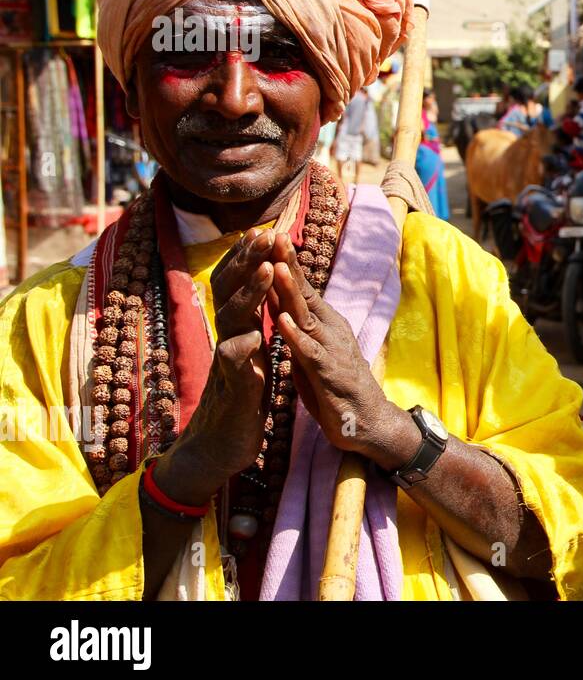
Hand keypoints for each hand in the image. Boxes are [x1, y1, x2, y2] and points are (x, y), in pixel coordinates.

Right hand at [154, 230, 277, 504]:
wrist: (220, 448)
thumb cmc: (241, 399)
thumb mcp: (251, 357)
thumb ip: (252, 329)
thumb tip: (257, 300)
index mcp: (241, 332)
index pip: (240, 287)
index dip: (249, 260)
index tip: (262, 230)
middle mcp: (230, 341)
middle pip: (233, 293)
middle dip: (247, 262)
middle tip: (262, 233)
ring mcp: (229, 365)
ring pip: (234, 322)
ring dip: (250, 294)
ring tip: (266, 269)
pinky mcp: (234, 392)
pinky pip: (235, 368)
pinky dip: (243, 351)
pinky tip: (253, 338)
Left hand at [266, 234, 417, 469]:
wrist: (368, 424)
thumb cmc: (336, 388)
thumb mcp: (312, 352)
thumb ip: (297, 327)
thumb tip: (278, 301)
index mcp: (325, 324)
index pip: (301, 289)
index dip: (285, 263)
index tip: (267, 238)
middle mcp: (331, 330)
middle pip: (306, 293)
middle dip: (289, 265)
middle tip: (274, 236)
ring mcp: (332, 350)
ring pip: (308, 317)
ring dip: (292, 292)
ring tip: (278, 268)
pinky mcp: (330, 375)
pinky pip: (310, 353)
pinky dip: (295, 337)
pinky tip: (281, 322)